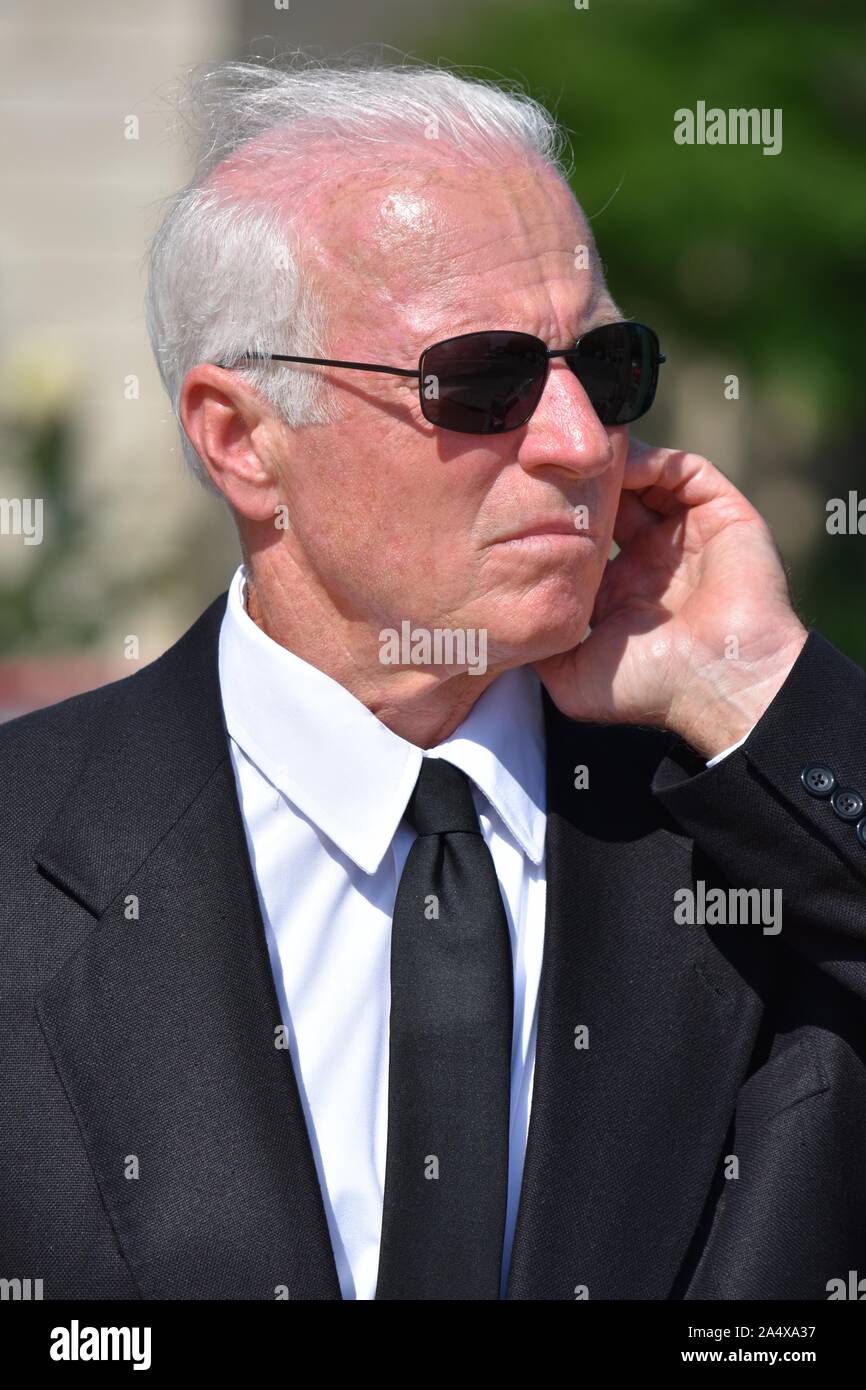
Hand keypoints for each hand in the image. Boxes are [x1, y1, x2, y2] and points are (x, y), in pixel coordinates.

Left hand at [533, 437, 808, 758]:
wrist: (720, 684)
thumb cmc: (651, 687)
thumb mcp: (573, 677)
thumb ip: (539, 647)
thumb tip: (498, 627)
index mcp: (619, 589)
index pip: (582, 535)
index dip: (554, 514)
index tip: (521, 500)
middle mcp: (652, 557)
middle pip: (611, 498)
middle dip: (582, 480)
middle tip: (550, 465)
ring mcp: (687, 535)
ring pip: (646, 477)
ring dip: (613, 466)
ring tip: (583, 462)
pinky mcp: (721, 515)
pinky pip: (685, 470)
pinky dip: (654, 461)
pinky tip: (624, 469)